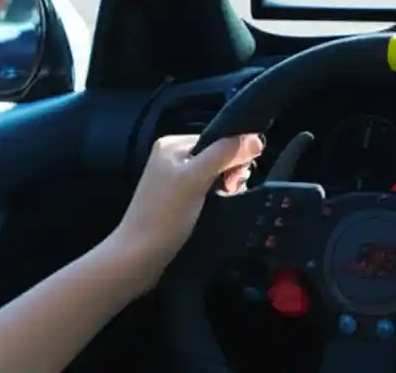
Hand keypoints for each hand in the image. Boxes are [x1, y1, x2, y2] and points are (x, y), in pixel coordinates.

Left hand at [101, 133, 263, 295]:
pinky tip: (219, 207)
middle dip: (231, 171)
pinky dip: (218, 197)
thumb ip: (225, 154)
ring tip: (226, 199)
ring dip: (226, 185)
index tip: (238, 177)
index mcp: (172, 144)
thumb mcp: (196, 178)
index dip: (234, 154)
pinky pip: (207, 189)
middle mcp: (172, 157)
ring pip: (215, 173)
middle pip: (217, 155)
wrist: (138, 257)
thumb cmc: (165, 216)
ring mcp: (174, 179)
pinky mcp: (177, 199)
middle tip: (231, 190)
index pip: (217, 138)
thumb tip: (256, 138)